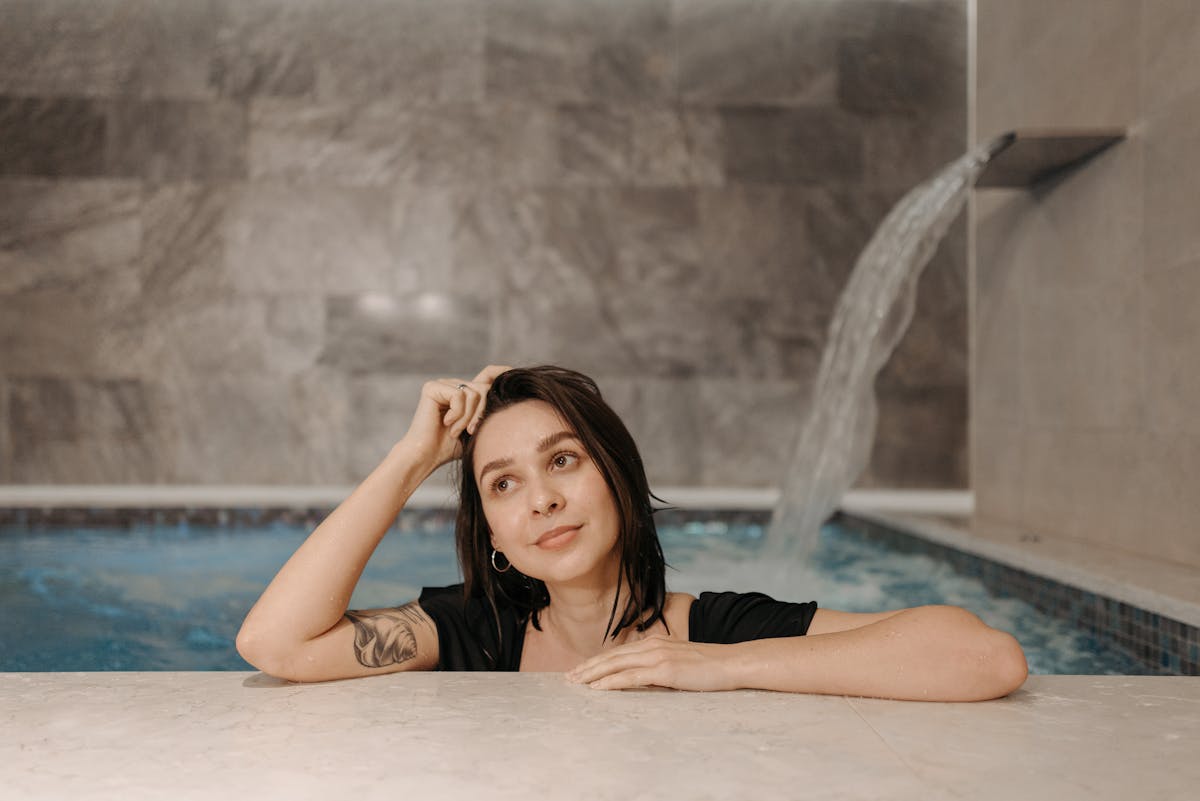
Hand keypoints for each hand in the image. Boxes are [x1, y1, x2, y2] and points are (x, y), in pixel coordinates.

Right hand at [400, 364, 509, 469]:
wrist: (427, 456)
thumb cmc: (450, 448)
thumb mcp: (478, 430)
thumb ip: (489, 414)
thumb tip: (511, 401)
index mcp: (464, 393)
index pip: (487, 374)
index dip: (501, 371)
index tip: (512, 371)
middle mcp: (453, 385)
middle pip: (484, 388)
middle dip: (481, 413)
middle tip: (470, 431)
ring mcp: (442, 384)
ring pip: (473, 393)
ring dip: (468, 417)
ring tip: (455, 431)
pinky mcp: (432, 387)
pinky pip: (460, 395)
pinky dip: (458, 413)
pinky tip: (446, 423)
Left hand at [565, 636, 739, 691]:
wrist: (731, 663)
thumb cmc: (707, 667)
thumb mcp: (678, 663)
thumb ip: (658, 667)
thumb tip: (641, 678)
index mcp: (654, 643)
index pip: (618, 653)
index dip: (597, 661)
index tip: (580, 670)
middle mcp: (652, 646)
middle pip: (611, 657)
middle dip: (587, 668)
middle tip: (567, 678)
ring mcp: (657, 656)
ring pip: (616, 665)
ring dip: (592, 674)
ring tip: (575, 683)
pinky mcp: (664, 670)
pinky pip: (631, 677)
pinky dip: (611, 682)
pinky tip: (597, 688)